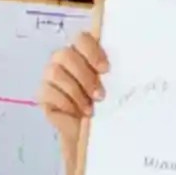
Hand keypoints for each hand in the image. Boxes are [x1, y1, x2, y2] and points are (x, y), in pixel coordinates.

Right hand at [38, 31, 107, 174]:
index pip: (81, 38)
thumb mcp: (116, 90)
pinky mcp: (43, 95)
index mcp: (84, 54)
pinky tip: (76, 113)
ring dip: (75, 91)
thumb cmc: (105, 109)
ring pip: (55, 72)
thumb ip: (115, 76)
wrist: (91, 135)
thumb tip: (132, 67)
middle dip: (84, 76)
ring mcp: (51, 77)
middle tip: (100, 96)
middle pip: (65, 54)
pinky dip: (64, 103)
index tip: (105, 70)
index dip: (91, 51)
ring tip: (89, 109)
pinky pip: (47, 92)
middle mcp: (64, 61)